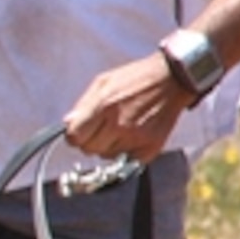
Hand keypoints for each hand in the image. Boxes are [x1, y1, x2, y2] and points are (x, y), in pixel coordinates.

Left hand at [62, 51, 192, 162]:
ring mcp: (135, 138)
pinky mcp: (151, 147)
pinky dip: (128, 152)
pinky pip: (127, 160)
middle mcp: (118, 125)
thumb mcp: (103, 82)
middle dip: (91, 141)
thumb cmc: (135, 78)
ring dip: (109, 146)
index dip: (75, 136)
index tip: (80, 132)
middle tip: (102, 128)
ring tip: (121, 129)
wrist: (172, 80)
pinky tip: (133, 136)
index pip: (74, 138)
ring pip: (107, 156)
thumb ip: (83, 105)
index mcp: (103, 107)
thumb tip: (67, 124)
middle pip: (89, 150)